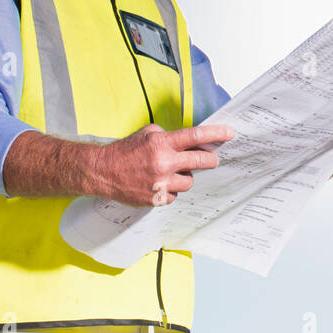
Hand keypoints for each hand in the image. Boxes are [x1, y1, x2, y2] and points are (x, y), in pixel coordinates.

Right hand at [90, 123, 230, 207]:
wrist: (102, 171)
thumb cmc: (126, 151)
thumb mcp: (148, 133)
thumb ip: (170, 136)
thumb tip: (193, 142)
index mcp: (162, 143)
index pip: (196, 136)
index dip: (216, 134)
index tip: (230, 133)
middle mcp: (164, 163)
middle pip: (202, 161)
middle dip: (211, 160)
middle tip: (212, 159)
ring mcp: (161, 183)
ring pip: (189, 181)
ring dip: (185, 176)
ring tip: (171, 172)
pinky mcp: (156, 199)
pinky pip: (175, 194)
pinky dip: (171, 189)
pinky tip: (159, 183)